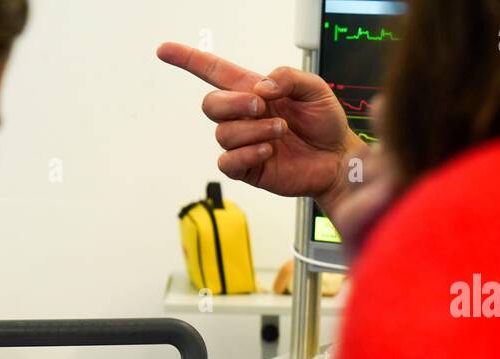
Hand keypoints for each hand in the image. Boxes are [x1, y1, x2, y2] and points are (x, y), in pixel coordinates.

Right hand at [156, 43, 369, 218]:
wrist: (336, 159)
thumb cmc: (324, 123)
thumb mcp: (315, 88)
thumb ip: (288, 77)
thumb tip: (260, 88)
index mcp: (253, 91)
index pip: (213, 72)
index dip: (188, 60)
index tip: (164, 50)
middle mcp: (243, 116)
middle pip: (210, 104)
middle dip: (233, 103)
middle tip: (262, 107)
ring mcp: (242, 143)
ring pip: (223, 133)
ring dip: (254, 129)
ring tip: (280, 131)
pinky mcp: (246, 167)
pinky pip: (228, 161)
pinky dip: (248, 152)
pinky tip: (268, 150)